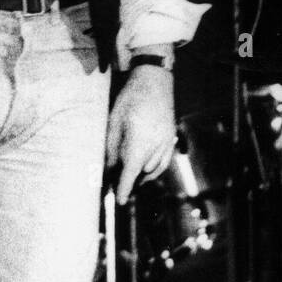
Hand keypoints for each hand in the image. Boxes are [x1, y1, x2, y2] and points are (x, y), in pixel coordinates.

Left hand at [106, 65, 175, 202]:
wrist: (154, 80)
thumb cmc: (131, 98)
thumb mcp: (114, 121)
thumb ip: (112, 147)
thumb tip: (109, 167)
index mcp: (140, 142)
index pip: (131, 173)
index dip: (124, 188)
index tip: (120, 201)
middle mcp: (156, 145)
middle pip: (141, 172)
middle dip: (128, 178)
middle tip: (114, 180)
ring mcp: (167, 142)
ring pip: (153, 169)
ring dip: (141, 175)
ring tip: (128, 176)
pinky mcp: (171, 138)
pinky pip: (164, 161)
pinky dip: (154, 169)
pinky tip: (145, 169)